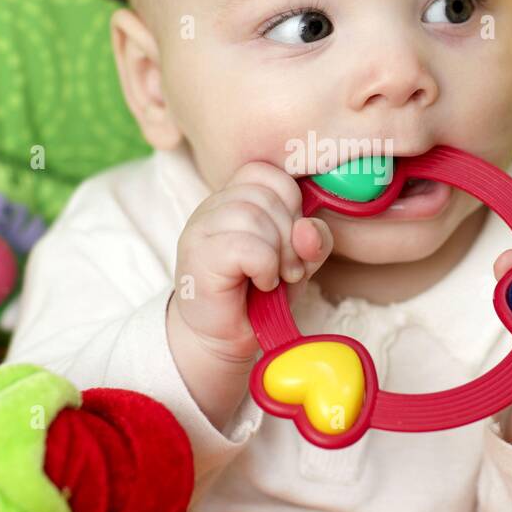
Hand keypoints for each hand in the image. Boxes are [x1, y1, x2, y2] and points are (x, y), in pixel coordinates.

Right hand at [171, 160, 333, 366]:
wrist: (220, 338)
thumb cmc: (256, 296)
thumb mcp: (297, 262)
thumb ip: (313, 240)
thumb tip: (309, 229)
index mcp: (233, 198)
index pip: (266, 172)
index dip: (291, 202)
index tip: (293, 240)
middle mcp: (213, 206)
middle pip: (265, 192)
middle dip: (290, 233)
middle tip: (289, 269)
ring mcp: (201, 228)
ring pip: (254, 215)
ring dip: (278, 252)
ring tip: (275, 277)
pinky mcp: (198, 256)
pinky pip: (246, 245)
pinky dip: (265, 267)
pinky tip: (262, 283)